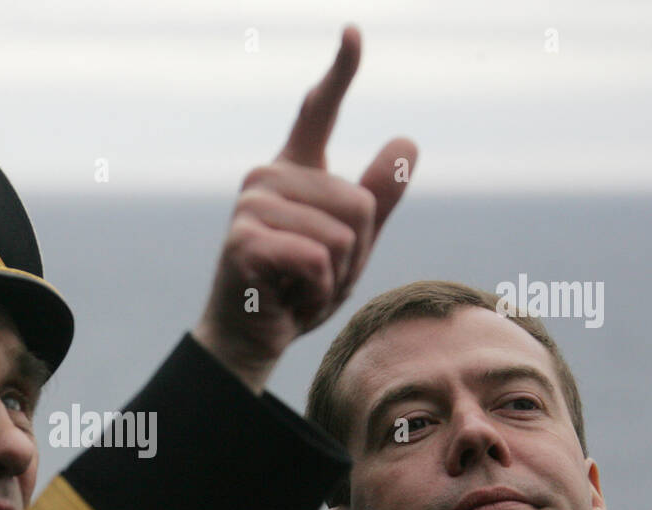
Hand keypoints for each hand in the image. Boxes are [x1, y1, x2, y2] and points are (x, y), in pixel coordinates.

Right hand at [193, 25, 416, 392]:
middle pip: (359, 203)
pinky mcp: (245, 238)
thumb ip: (377, 198)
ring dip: (334, 277)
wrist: (251, 337)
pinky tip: (288, 297)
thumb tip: (407, 141)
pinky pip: (317, 258)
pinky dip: (316, 290)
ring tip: (299, 286)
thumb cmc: (298, 289)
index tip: (353, 31)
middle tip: (315, 276)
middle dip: (353, 254)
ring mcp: (252, 205)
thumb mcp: (351, 244)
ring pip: (341, 234)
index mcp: (294, 170)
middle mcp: (268, 176)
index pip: (318, 111)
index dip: (340, 72)